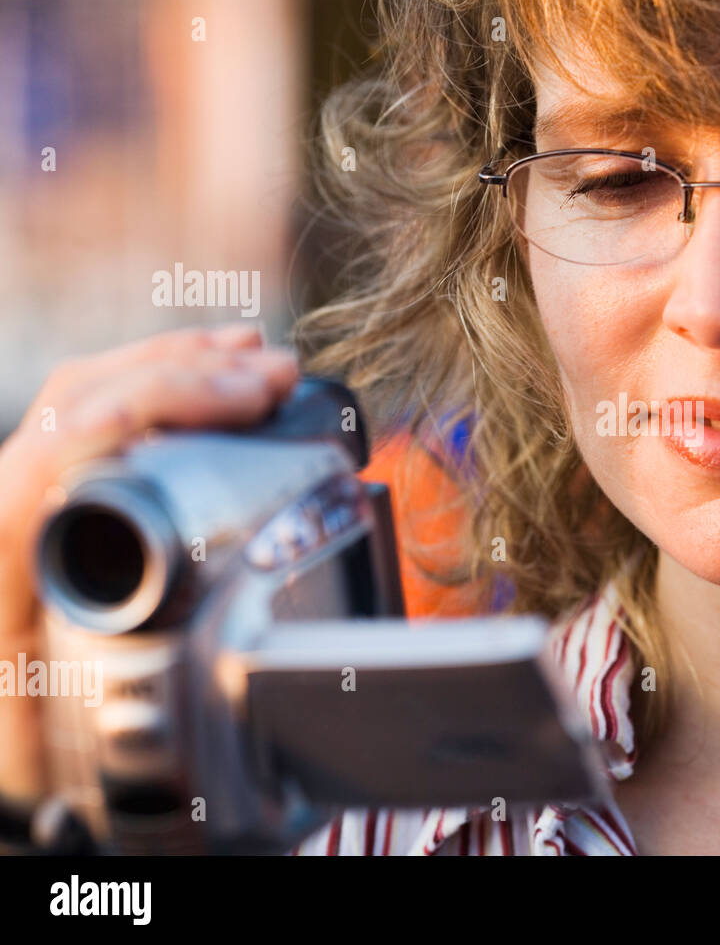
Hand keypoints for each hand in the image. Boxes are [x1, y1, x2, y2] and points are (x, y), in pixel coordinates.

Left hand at [0, 323, 298, 801]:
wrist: (6, 776)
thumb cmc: (32, 753)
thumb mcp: (76, 722)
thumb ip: (129, 654)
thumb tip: (216, 588)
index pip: (68, 437)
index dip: (167, 397)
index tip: (257, 397)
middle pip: (79, 398)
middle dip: (189, 370)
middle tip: (275, 372)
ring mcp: (17, 508)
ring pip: (82, 397)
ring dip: (176, 367)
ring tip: (255, 360)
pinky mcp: (43, 511)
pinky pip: (90, 423)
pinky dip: (157, 392)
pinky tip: (211, 387)